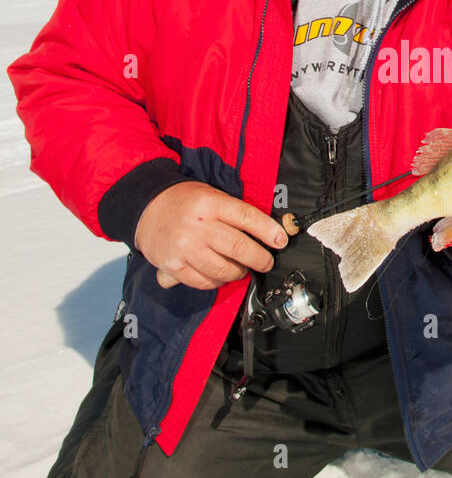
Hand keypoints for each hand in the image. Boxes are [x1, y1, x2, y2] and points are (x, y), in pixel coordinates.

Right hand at [134, 181, 287, 289]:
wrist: (145, 206)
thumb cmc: (183, 201)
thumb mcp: (211, 195)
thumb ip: (234, 212)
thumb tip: (269, 230)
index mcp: (210, 203)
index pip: (247, 217)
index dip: (269, 231)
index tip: (281, 240)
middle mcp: (198, 226)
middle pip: (239, 248)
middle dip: (260, 258)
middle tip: (266, 261)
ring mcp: (186, 248)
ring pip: (224, 270)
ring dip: (240, 272)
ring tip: (242, 268)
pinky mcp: (175, 266)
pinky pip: (204, 282)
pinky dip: (217, 282)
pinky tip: (220, 275)